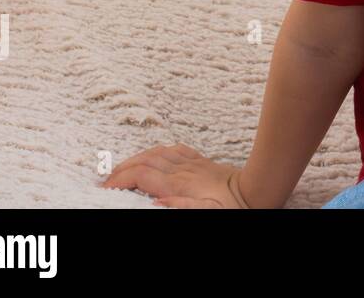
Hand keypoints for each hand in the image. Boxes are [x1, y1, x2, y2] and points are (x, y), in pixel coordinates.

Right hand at [101, 143, 249, 207]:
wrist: (257, 191)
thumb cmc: (232, 207)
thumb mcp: (205, 212)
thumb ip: (179, 206)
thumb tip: (155, 201)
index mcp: (179, 183)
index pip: (141, 176)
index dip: (120, 180)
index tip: (106, 187)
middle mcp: (183, 170)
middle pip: (145, 160)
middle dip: (122, 167)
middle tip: (107, 178)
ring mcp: (192, 164)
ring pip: (158, 152)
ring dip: (137, 157)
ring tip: (124, 166)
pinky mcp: (202, 162)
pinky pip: (176, 150)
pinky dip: (160, 150)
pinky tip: (156, 153)